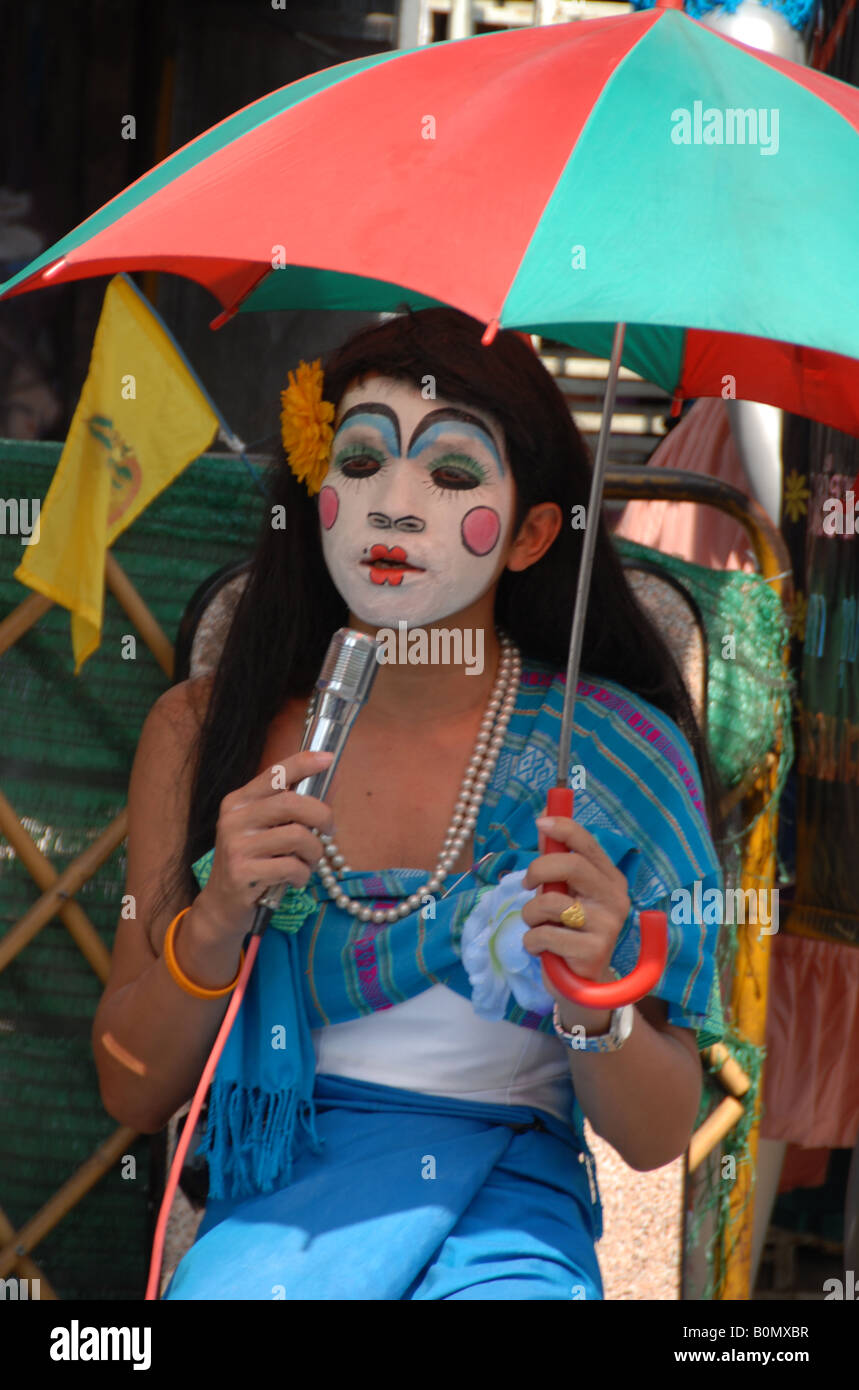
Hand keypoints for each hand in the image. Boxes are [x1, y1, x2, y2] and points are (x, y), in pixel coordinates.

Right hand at [195, 749, 335, 941]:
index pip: (274, 774)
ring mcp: (236, 846)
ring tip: (308, 862)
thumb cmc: (254, 861)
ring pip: (297, 836)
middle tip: (329, 830)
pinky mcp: (242, 873)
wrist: (222, 904)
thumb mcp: (265, 829)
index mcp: (239, 801)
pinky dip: (302, 875)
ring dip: (314, 852)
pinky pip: (291, 867)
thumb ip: (292, 809)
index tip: (327, 758)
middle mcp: (233, 819)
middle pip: (291, 803)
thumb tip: (330, 783)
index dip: (303, 763)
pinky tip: (295, 879)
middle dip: (321, 815)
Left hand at [521, 813, 630, 1013]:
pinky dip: (532, 941)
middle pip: (572, 865)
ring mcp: (607, 926)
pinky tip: (543, 950)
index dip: (563, 828)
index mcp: (609, 879)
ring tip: (536, 926)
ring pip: (551, 902)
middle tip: (527, 883)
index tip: (540, 823)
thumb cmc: (569, 930)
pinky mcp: (593, 951)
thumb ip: (557, 861)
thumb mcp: (564, 892)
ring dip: (530, 914)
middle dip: (539, 869)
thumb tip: (544, 817)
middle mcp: (615, 899)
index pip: (588, 844)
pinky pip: (545, 934)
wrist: (582, 985)